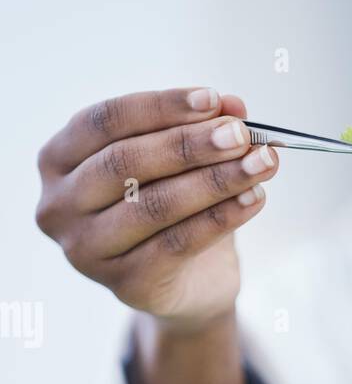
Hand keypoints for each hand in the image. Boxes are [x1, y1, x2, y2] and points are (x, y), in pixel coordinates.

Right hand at [35, 87, 279, 331]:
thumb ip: (201, 129)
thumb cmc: (174, 209)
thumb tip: (233, 107)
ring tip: (261, 163)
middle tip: (241, 134)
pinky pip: (178, 244)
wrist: (188, 284)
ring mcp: (86, 251)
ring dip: (215, 180)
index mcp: (58, 160)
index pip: (104, 121)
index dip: (160, 107)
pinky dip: (222, 217)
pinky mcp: (125, 285)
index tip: (213, 99)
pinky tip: (255, 198)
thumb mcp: (183, 162)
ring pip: (154, 205)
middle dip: (191, 145)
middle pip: (126, 162)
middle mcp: (59, 206)